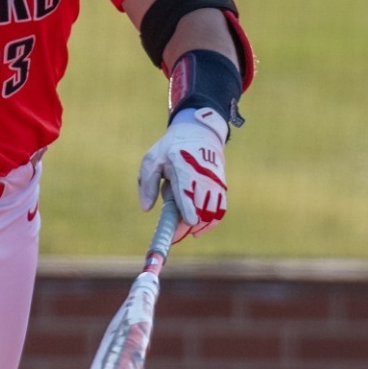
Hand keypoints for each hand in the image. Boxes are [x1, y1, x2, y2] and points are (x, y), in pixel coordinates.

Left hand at [138, 107, 228, 239]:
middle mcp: (202, 175)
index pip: (187, 192)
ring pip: (212, 212)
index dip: (187, 211)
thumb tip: (146, 208)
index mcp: (182, 167)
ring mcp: (214, 181)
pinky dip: (211, 222)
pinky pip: (220, 210)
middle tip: (174, 235)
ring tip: (185, 231)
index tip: (182, 226)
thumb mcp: (153, 159)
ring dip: (200, 226)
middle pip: (201, 208)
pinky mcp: (221, 186)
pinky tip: (199, 229)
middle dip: (188, 226)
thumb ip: (147, 183)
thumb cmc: (171, 148)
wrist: (200, 133)